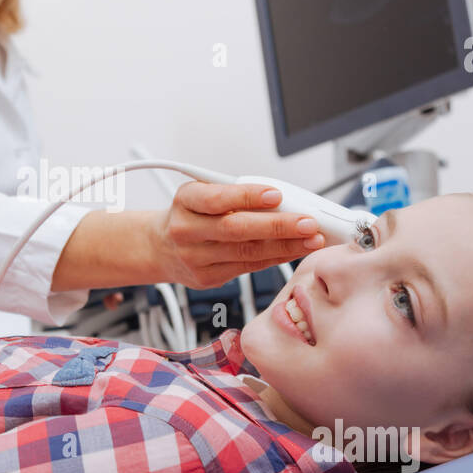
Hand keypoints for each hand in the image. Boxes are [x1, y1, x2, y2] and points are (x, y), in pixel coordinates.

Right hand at [149, 182, 323, 289]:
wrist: (161, 247)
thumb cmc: (191, 214)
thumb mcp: (202, 193)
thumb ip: (234, 193)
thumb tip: (282, 199)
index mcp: (185, 201)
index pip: (217, 198)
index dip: (247, 196)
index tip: (277, 194)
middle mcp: (186, 231)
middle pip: (236, 229)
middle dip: (277, 226)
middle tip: (308, 223)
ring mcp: (195, 258)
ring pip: (247, 253)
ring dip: (285, 246)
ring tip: (311, 239)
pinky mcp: (207, 279)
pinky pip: (248, 267)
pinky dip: (275, 258)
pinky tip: (293, 251)